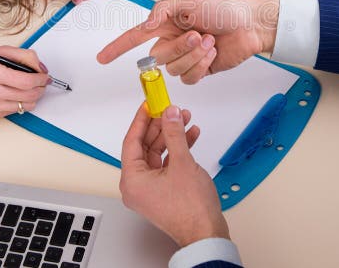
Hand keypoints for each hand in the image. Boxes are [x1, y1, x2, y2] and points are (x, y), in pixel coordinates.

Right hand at [0, 46, 49, 118]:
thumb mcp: (0, 50)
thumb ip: (23, 56)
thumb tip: (40, 67)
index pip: (27, 81)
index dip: (41, 79)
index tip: (44, 76)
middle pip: (28, 96)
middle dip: (40, 89)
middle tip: (42, 83)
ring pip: (25, 106)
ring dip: (33, 97)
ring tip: (30, 89)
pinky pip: (15, 111)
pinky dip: (20, 103)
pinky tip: (16, 94)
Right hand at [97, 0, 279, 83]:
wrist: (250, 24)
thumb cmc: (224, 8)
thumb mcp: (189, 0)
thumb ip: (161, 10)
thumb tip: (144, 24)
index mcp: (166, 23)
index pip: (135, 37)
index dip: (117, 47)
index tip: (103, 57)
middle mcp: (173, 40)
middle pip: (158, 57)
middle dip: (180, 47)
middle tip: (199, 34)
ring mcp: (186, 56)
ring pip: (174, 70)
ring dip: (194, 56)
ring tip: (210, 42)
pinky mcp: (199, 70)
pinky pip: (189, 78)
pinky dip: (202, 66)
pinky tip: (212, 54)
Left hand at [120, 103, 228, 246]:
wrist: (206, 233)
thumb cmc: (191, 209)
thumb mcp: (182, 162)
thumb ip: (174, 134)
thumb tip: (169, 114)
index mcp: (132, 180)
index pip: (132, 141)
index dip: (141, 120)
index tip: (149, 105)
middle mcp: (136, 185)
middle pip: (145, 146)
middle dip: (161, 127)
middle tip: (170, 110)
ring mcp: (149, 190)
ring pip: (157, 154)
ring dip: (171, 137)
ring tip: (185, 120)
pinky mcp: (162, 192)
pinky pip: (165, 164)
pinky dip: (176, 151)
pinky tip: (190, 138)